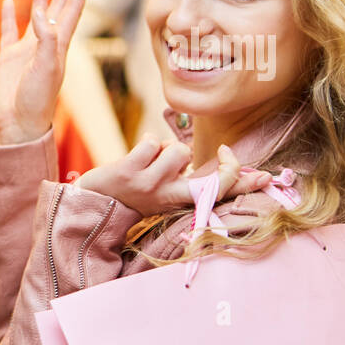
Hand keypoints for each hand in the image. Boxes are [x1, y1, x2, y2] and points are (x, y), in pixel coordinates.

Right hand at [0, 0, 91, 144]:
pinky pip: (8, 31)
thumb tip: (40, 11)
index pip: (72, 11)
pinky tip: (9, 2)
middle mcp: (45, 44)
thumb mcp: (47, 67)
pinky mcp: (9, 57)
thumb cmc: (37, 100)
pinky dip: (9, 16)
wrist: (19, 123)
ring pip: (35, 17)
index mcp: (60, 45)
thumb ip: (46, 38)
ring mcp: (27, 50)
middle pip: (58, 8)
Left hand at [75, 138, 272, 216]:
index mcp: (182, 202)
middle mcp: (170, 198)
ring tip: (153, 160)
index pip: (222, 195)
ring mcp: (150, 186)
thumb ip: (196, 179)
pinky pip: (152, 142)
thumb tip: (232, 159)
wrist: (96, 202)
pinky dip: (147, 141)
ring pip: (179, 150)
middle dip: (229, 165)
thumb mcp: (171, 191)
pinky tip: (138, 156)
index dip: (245, 180)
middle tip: (225, 151)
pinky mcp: (129, 172)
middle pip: (215, 183)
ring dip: (167, 147)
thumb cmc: (140, 191)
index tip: (248, 165)